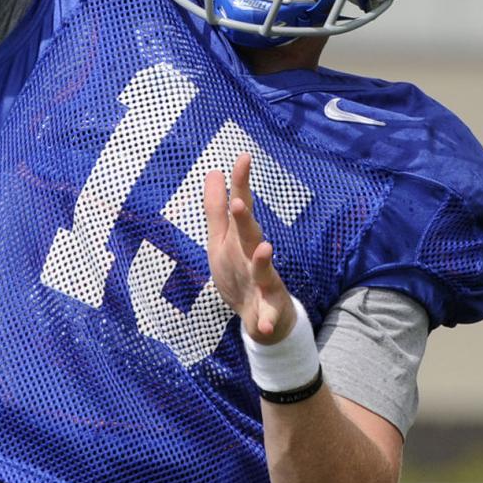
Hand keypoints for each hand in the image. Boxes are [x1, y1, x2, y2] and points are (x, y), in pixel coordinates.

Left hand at [204, 153, 296, 343]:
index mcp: (241, 240)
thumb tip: (214, 171)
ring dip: (263, 261)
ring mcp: (264, 284)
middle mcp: (255, 257)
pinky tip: (260, 325)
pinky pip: (266, 317)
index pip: (241, 207)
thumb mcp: (223, 240)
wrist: (264, 320)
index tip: (243, 157)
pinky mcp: (268, 310)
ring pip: (264, 271)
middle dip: (245, 220)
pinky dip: (265, 320)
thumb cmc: (242, 272)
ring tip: (264, 249)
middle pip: (250, 236)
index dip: (240, 183)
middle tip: (238, 202)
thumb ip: (217, 208)